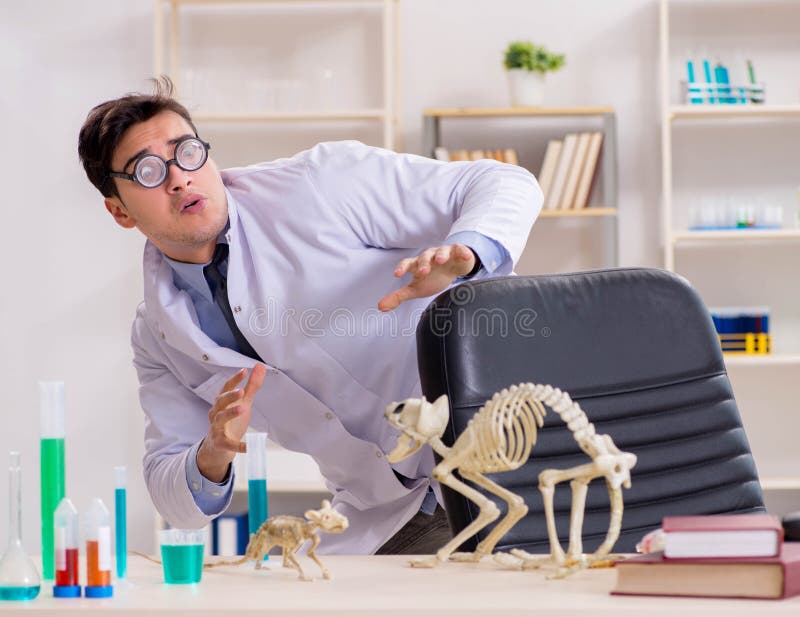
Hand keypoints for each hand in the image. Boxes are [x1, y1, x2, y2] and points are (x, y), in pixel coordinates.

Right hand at [197, 364, 266, 481]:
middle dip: (230, 396)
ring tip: (243, 408)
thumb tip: (260, 366)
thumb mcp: (243, 403)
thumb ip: (252, 386)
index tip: (244, 371)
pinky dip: (238, 445)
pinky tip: (248, 446)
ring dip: (230, 413)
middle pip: (220, 402)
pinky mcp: (220, 443)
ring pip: (220, 419)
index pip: (226, 388)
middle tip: (241, 391)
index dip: (234, 380)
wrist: (217, 448)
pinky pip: (229, 444)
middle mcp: (216, 413)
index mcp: (222, 403)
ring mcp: (216, 428)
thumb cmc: (231, 422)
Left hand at [377, 243, 475, 311]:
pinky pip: (459, 250)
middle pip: (425, 257)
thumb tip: (380, 307)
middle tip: (423, 271)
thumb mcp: (416, 288)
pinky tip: (464, 256)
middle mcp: (429, 256)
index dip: (402, 268)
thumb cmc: (432, 278)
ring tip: (441, 260)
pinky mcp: (458, 252)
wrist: (453, 268)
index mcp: (418, 264)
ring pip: (441, 251)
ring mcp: (444, 253)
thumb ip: (399, 296)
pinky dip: (462, 252)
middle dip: (424, 263)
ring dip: (440, 255)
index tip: (397, 274)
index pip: (407, 264)